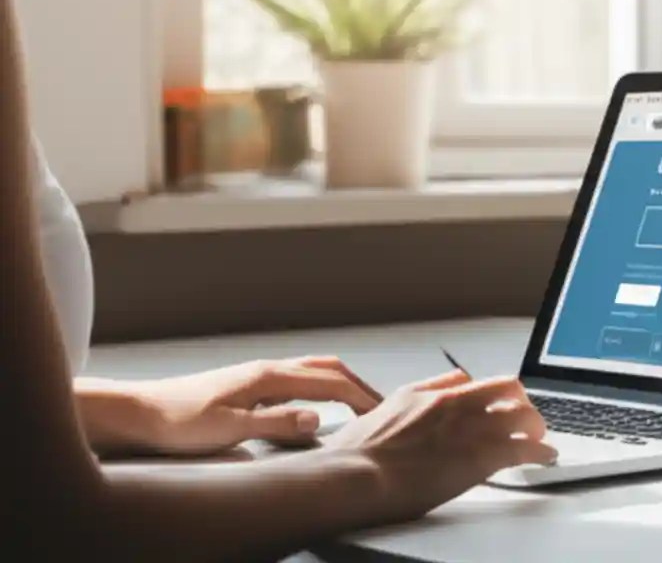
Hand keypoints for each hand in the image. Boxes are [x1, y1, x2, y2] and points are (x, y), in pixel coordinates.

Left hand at [82, 356, 381, 454]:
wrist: (141, 412)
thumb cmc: (180, 422)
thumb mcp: (230, 428)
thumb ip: (277, 423)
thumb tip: (320, 418)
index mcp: (270, 377)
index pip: (332, 382)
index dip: (362, 398)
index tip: (385, 414)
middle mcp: (269, 369)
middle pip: (329, 368)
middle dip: (360, 385)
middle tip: (383, 408)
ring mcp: (260, 375)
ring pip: (314, 370)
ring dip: (342, 384)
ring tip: (360, 405)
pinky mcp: (251, 384)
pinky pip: (300, 379)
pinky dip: (323, 387)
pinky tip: (320, 405)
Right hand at [326, 370, 556, 520]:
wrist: (355, 474)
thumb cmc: (357, 453)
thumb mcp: (381, 413)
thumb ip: (407, 403)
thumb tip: (423, 395)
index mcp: (430, 396)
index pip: (473, 382)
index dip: (490, 395)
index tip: (496, 404)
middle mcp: (456, 404)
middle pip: (507, 388)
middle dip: (521, 403)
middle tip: (525, 419)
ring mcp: (471, 427)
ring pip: (522, 414)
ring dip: (535, 426)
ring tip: (539, 438)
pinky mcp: (482, 456)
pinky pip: (524, 448)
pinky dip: (540, 452)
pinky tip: (545, 458)